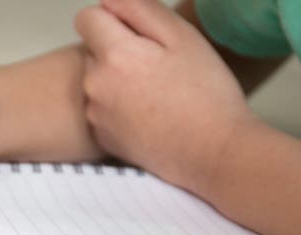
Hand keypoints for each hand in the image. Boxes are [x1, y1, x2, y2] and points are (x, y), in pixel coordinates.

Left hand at [75, 0, 257, 196]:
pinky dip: (117, 110)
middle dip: (116, 52)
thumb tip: (109, 1)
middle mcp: (95, 86)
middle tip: (157, 67)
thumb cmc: (205, 95)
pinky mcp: (102, 139)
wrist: (213, 153)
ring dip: (116, 81)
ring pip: (97, 82)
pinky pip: (101, 111)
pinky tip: (149, 116)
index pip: (87, 18)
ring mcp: (96, 115)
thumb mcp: (181, 36)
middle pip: (92, 52)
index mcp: (114, 55)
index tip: (136, 32)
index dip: (113, 19)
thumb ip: (139, 9)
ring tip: (156, 94)